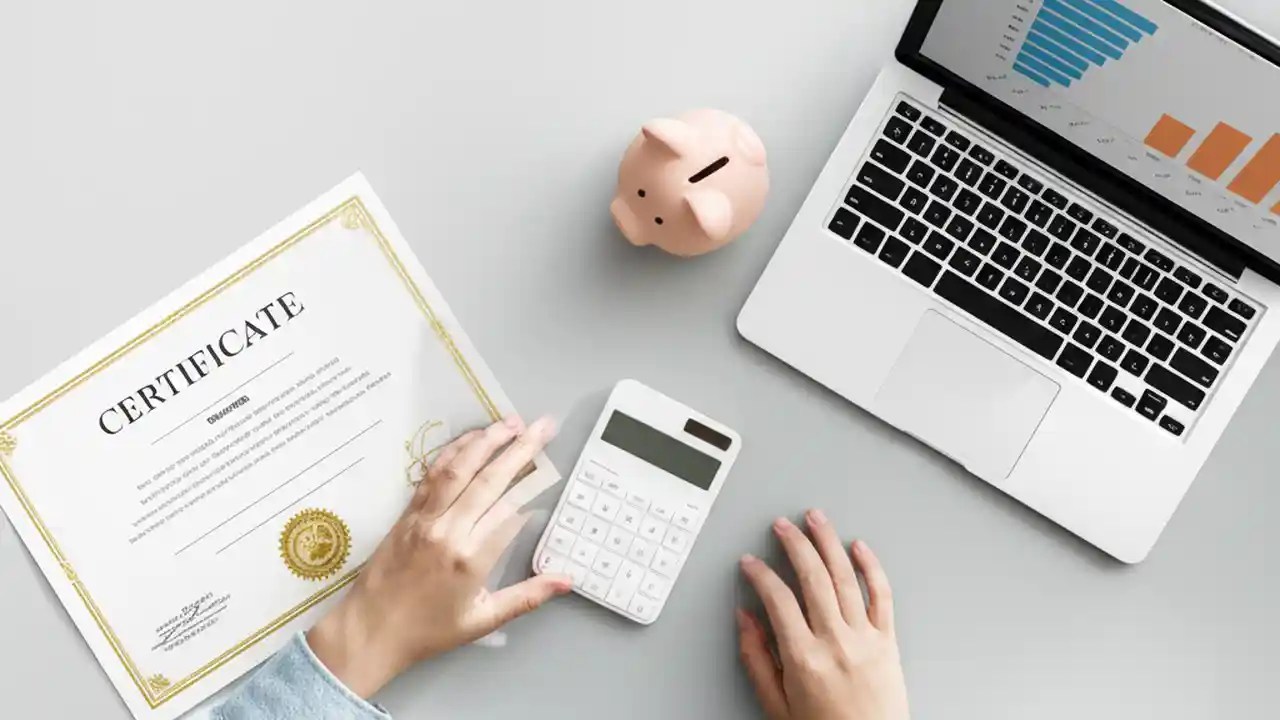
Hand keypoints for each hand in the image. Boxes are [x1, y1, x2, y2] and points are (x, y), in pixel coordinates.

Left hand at [307, 416, 570, 697]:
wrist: (369, 631)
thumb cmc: (428, 631)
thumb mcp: (483, 620)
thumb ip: (527, 597)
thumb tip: (566, 581)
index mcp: (470, 560)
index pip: (510, 511)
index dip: (531, 486)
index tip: (549, 464)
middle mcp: (449, 532)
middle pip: (490, 480)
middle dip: (520, 449)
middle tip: (542, 426)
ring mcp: (425, 519)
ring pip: (460, 469)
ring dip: (486, 441)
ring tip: (510, 422)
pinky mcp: (408, 514)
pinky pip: (433, 475)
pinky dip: (454, 452)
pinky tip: (471, 439)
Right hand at [737, 511, 908, 719]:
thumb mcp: (776, 705)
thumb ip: (756, 659)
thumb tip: (745, 619)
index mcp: (804, 659)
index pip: (777, 600)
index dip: (760, 575)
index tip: (750, 563)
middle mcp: (836, 643)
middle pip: (812, 578)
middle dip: (794, 544)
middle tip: (781, 526)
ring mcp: (865, 639)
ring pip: (845, 577)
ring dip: (828, 542)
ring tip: (815, 520)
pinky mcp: (888, 641)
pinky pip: (881, 595)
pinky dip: (871, 567)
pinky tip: (859, 548)